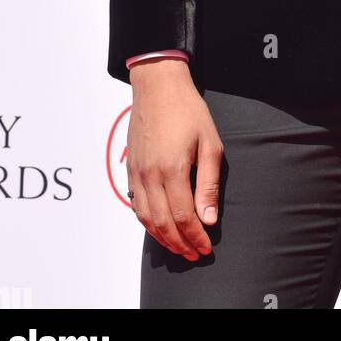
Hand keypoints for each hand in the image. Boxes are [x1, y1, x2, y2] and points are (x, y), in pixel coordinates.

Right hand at [126, 59, 223, 260]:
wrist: (158, 86)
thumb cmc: (188, 110)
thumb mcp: (210, 143)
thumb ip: (208, 183)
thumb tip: (208, 218)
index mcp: (172, 169)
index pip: (183, 217)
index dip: (195, 236)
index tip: (206, 247)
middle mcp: (150, 175)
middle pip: (163, 223)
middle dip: (180, 244)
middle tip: (195, 254)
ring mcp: (137, 173)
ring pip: (146, 219)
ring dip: (163, 238)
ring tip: (179, 247)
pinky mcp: (130, 169)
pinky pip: (136, 205)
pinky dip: (147, 222)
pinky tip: (159, 226)